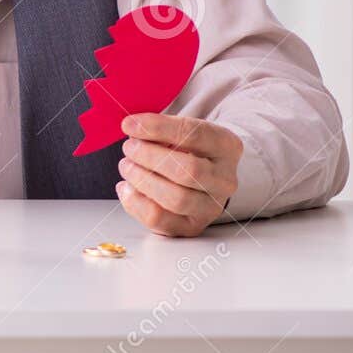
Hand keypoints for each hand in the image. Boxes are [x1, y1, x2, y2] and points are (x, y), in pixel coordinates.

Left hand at [115, 112, 241, 236]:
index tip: (129, 125)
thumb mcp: (180, 131)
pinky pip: (159, 219)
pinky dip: (135, 202)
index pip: (194, 134)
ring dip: (142, 180)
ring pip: (176, 199)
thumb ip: (159, 129)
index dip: (157, 128)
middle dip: (149, 157)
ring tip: (127, 166)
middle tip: (129, 148)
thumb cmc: (186, 149)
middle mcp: (225, 180)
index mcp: (226, 146)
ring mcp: (211, 207)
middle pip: (188, 171)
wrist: (201, 178)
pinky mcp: (192, 227)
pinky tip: (126, 187)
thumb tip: (132, 127)